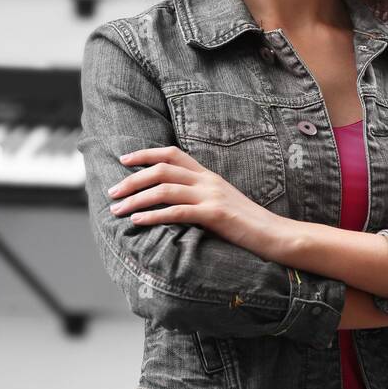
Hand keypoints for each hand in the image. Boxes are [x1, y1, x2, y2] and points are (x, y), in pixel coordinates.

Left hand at [108, 146, 285, 259]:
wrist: (275, 234)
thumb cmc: (246, 224)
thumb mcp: (221, 203)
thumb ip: (198, 197)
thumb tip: (170, 201)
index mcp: (209, 175)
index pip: (173, 154)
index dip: (145, 154)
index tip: (124, 160)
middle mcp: (208, 181)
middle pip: (162, 169)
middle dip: (132, 179)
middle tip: (112, 192)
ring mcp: (212, 196)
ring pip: (164, 189)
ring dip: (136, 199)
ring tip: (118, 210)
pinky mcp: (215, 215)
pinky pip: (177, 212)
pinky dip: (153, 215)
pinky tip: (138, 221)